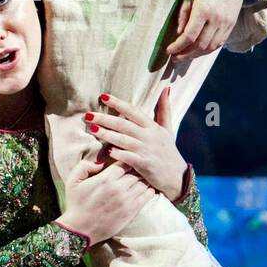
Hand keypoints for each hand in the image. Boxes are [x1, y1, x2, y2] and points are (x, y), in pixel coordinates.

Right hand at [56, 156, 156, 245]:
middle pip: (136, 172)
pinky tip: (147, 190)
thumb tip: (101, 163)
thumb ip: (85, 166)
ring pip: (143, 183)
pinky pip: (147, 197)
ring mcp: (126, 200)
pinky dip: (149, 191)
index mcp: (105, 178)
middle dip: (136, 170)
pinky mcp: (131, 212)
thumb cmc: (76, 204)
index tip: (126, 164)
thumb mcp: (73, 181)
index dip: (126, 161)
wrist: (80, 229)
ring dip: (143, 180)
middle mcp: (118, 188)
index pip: (125, 163)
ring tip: (142, 179)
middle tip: (136, 171)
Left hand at [82, 88, 186, 202]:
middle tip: (89, 115)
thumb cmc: (169, 152)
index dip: (117, 103)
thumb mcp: (168, 129)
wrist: (178, 177)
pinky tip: (108, 151)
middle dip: (105, 119)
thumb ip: (164, 109)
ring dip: (107, 134)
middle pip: (124, 124)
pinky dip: (119, 154)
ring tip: (93, 128)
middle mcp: (149, 136)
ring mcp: (146, 150)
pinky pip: (129, 157)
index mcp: (152, 126)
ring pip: (123, 140)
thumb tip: (166, 88)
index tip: (103, 97)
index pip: (132, 111)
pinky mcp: (144, 165)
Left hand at [165, 0, 245, 59]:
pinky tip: (198, 51)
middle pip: (199, 45)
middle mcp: (216, 19)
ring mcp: (226, 24)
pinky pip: (219, 44)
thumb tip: (179, 34)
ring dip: (196, 55)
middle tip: (175, 58)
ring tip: (185, 57)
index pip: (189, 36)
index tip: (169, 51)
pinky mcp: (231, 26)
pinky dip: (207, 50)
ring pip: (210, 47)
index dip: (178, 46)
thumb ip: (184, 15)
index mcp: (203, 10)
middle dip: (185, 54)